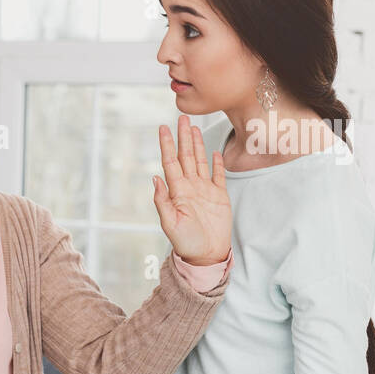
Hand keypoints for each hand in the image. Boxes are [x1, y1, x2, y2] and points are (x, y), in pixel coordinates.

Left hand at [153, 114, 230, 265]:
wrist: (207, 255)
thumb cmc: (186, 243)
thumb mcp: (170, 224)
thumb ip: (162, 201)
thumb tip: (155, 179)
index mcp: (177, 191)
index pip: (171, 162)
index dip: (167, 145)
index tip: (163, 128)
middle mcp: (190, 187)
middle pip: (186, 156)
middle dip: (183, 137)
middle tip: (182, 118)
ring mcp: (205, 190)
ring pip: (200, 161)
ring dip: (197, 144)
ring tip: (194, 128)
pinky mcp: (219, 196)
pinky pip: (218, 175)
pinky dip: (217, 163)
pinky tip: (214, 151)